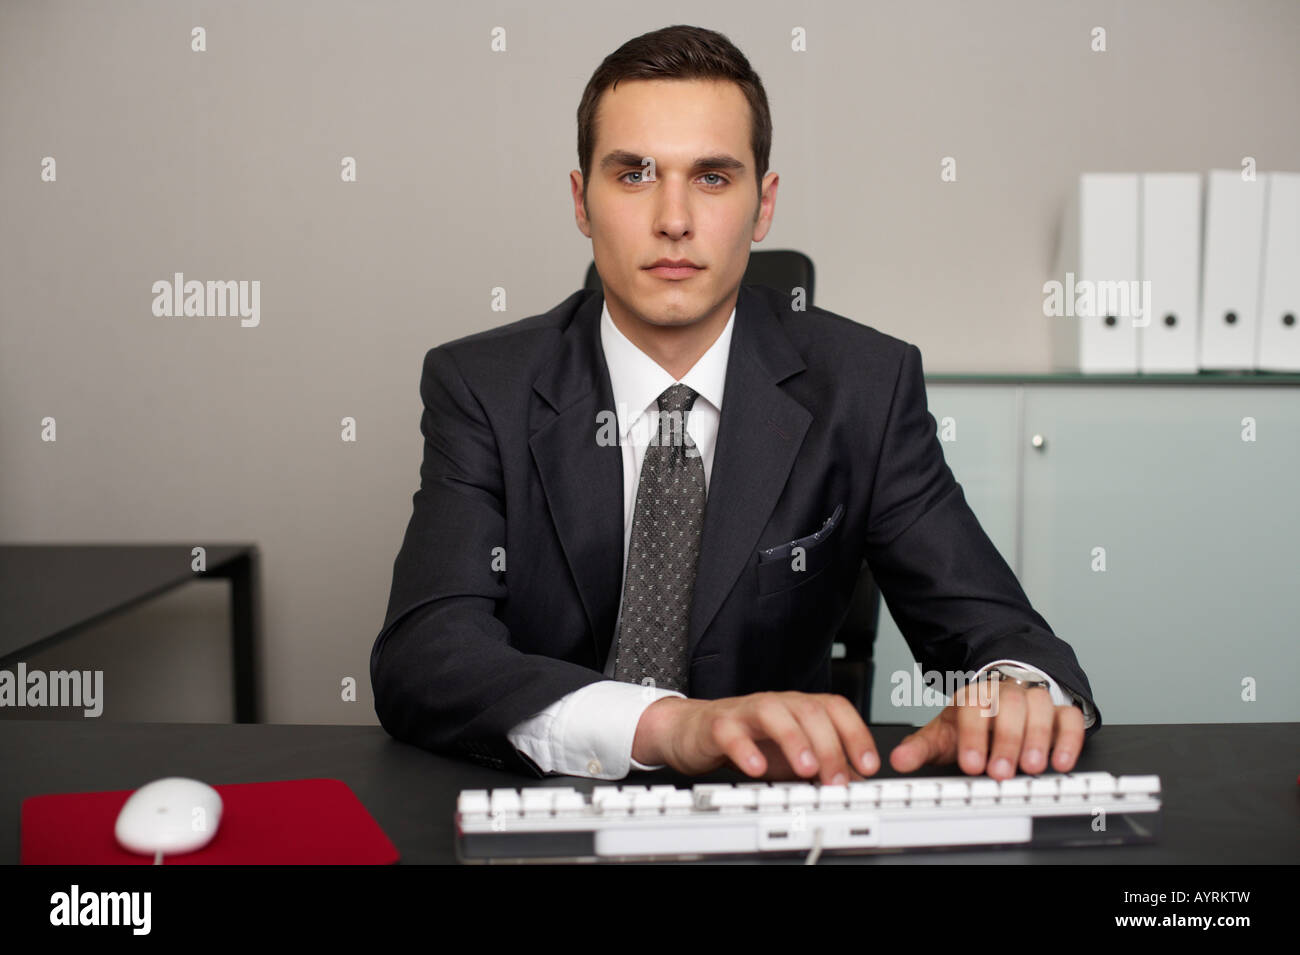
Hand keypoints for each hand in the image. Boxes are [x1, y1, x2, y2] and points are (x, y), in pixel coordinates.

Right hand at [633, 691, 879, 783]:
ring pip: (774, 713)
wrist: (695, 731)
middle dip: (829, 746)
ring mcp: (747, 711)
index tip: (869, 766)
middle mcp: (777, 704)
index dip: (856, 734)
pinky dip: (746, 750)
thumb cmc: (749, 740)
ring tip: (805, 769)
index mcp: (799, 707)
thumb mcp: (792, 755)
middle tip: (837, 780)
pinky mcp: (718, 725)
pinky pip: (732, 732)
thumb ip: (824, 763)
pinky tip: (756, 769)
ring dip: (794, 740)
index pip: (835, 708)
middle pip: (809, 710)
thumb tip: (857, 782)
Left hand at [889, 676, 1085, 778]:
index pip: (972, 709)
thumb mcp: (943, 734)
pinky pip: (1069, 718)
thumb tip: (897, 760)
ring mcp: (1034, 699)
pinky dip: (1068, 739)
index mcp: (973, 697)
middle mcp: (1004, 694)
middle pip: (1007, 707)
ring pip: (1039, 707)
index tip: (971, 764)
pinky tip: (1061, 761)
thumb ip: (921, 748)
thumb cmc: (972, 722)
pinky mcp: (1060, 711)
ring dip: (1036, 737)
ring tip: (1031, 767)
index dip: (973, 737)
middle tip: (1000, 772)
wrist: (1001, 697)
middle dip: (1005, 740)